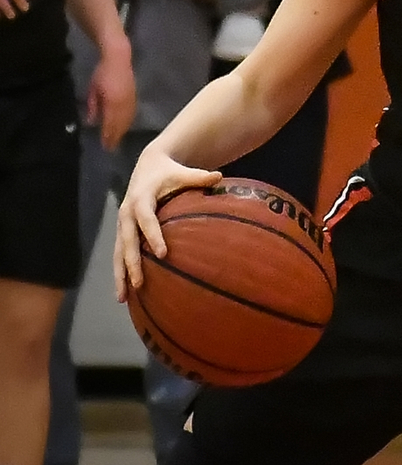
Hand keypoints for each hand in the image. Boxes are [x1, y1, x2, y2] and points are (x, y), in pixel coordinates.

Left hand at [87, 41, 136, 150]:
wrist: (119, 58)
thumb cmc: (102, 73)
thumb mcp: (93, 90)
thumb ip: (93, 106)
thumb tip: (92, 122)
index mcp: (113, 102)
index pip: (111, 123)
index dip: (108, 136)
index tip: (105, 147)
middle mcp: (124, 103)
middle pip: (121, 124)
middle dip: (116, 136)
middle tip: (111, 147)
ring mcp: (132, 100)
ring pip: (128, 120)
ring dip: (123, 130)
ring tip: (118, 139)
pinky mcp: (135, 97)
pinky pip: (133, 113)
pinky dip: (129, 122)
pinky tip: (126, 126)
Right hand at [114, 148, 221, 301]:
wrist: (148, 166)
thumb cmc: (169, 172)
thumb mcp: (183, 173)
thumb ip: (200, 177)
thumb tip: (220, 177)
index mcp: (141, 199)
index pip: (147, 219)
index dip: (153, 236)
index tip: (163, 253)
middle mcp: (127, 213)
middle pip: (127, 241)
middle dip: (132, 263)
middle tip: (139, 284)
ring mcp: (122, 224)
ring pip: (118, 253)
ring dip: (120, 275)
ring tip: (122, 298)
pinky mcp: (121, 232)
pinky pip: (119, 254)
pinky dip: (120, 273)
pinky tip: (124, 294)